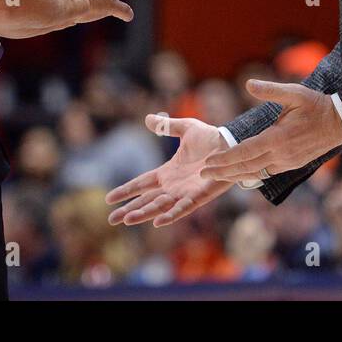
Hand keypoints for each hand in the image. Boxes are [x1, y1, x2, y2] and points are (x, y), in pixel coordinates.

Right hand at [106, 115, 231, 226]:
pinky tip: (158, 222)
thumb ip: (167, 126)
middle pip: (146, 200)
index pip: (141, 183)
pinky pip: (183, 208)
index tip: (109, 199)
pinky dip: (171, 214)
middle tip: (111, 220)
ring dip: (144, 213)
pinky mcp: (199, 196)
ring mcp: (185, 192)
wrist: (232, 143)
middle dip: (129, 210)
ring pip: (160, 206)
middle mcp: (173, 186)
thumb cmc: (211, 138)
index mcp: (167, 172)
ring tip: (127, 220)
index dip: (126, 191)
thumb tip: (147, 119)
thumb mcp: (186, 128)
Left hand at [198, 80, 341, 182]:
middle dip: (223, 171)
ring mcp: (287, 162)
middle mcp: (281, 155)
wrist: (341, 123)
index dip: (225, 159)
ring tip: (216, 176)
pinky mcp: (292, 165)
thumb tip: (248, 82)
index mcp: (277, 138)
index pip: (244, 152)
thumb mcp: (294, 93)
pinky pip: (267, 172)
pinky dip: (250, 174)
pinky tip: (240, 173)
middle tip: (203, 173)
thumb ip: (270, 91)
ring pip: (256, 173)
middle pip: (246, 166)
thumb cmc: (316, 105)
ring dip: (234, 175)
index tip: (208, 162)